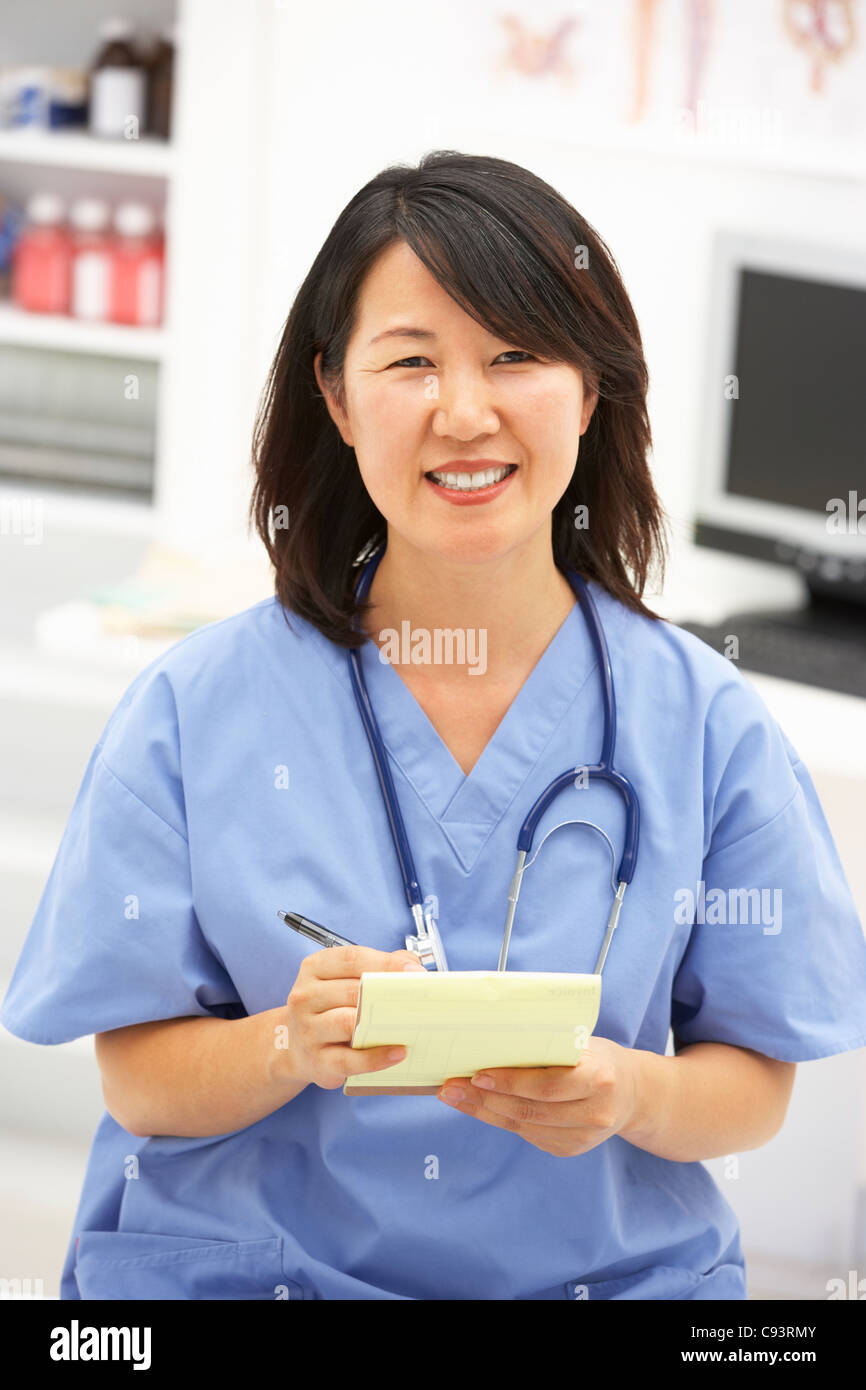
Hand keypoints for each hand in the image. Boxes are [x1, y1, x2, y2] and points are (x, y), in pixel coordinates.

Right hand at [282, 945, 424, 1089]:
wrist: (294, 1046)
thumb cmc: (328, 1009)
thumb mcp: (343, 980)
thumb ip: (377, 966)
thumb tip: (412, 965)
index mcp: (315, 968)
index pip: (352, 959)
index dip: (386, 963)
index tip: (414, 971)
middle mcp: (306, 996)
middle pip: (352, 991)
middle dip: (389, 994)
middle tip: (420, 1000)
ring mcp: (308, 1030)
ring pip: (348, 1022)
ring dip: (383, 1023)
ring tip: (412, 1024)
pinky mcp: (317, 1061)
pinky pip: (350, 1059)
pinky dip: (377, 1057)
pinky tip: (398, 1052)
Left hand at [436, 1036, 642, 1157]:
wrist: (632, 1094)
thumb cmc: (598, 1059)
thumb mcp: (582, 1044)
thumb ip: (548, 1046)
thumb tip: (493, 1041)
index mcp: (599, 1079)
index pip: (547, 1085)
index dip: (510, 1082)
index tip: (477, 1074)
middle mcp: (594, 1113)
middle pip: (528, 1109)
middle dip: (484, 1098)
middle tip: (451, 1086)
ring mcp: (582, 1137)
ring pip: (522, 1126)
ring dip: (483, 1111)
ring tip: (455, 1096)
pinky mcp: (569, 1149)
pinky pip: (527, 1134)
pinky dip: (499, 1120)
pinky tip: (478, 1107)